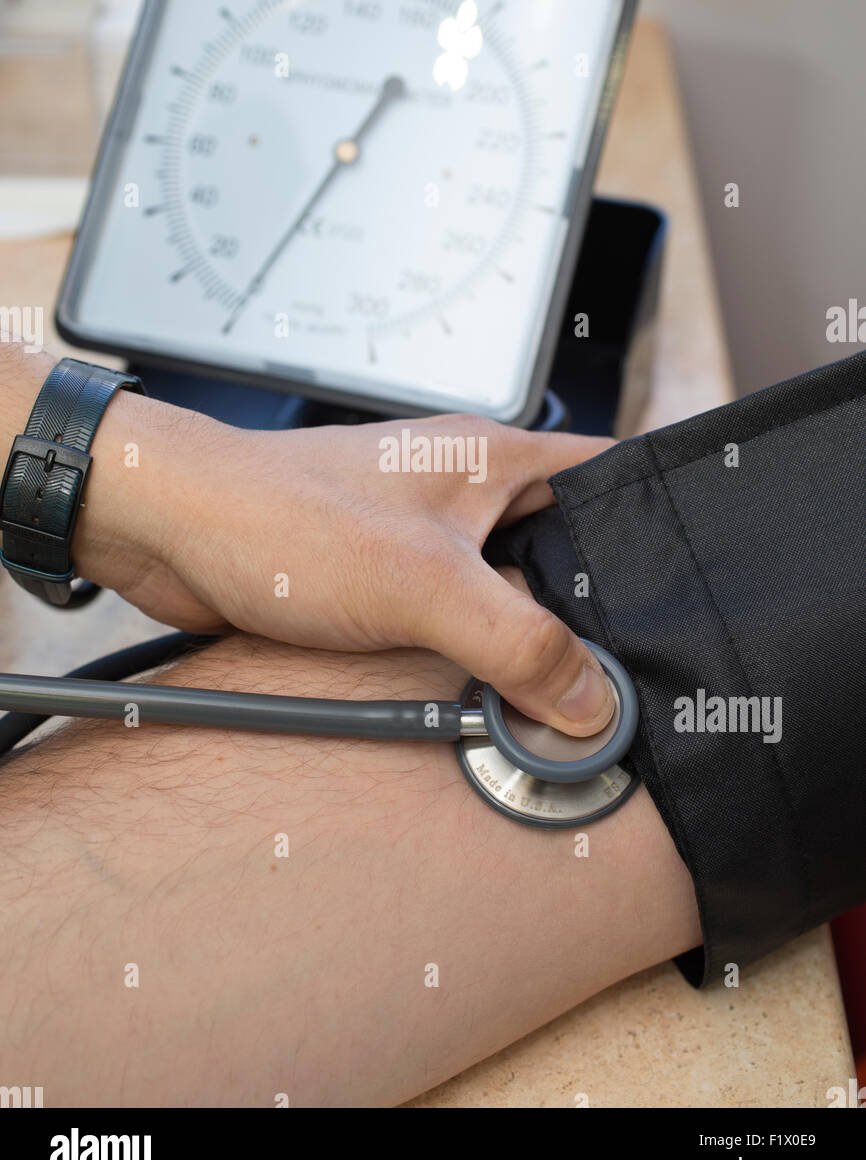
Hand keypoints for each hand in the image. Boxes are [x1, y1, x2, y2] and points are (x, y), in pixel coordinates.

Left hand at [72, 389, 616, 737]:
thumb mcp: (422, 585)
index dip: (654, 528)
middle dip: (592, 608)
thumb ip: (517, 642)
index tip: (687, 592)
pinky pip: (454, 614)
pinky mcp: (385, 575)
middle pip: (565, 548)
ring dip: (526, 639)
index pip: (609, 478)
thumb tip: (591, 700)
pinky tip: (483, 695)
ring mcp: (424, 533)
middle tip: (623, 673)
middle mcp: (465, 489)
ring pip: (508, 588)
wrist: (169, 528)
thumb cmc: (281, 517)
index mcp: (494, 458)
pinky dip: (472, 652)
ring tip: (559, 694)